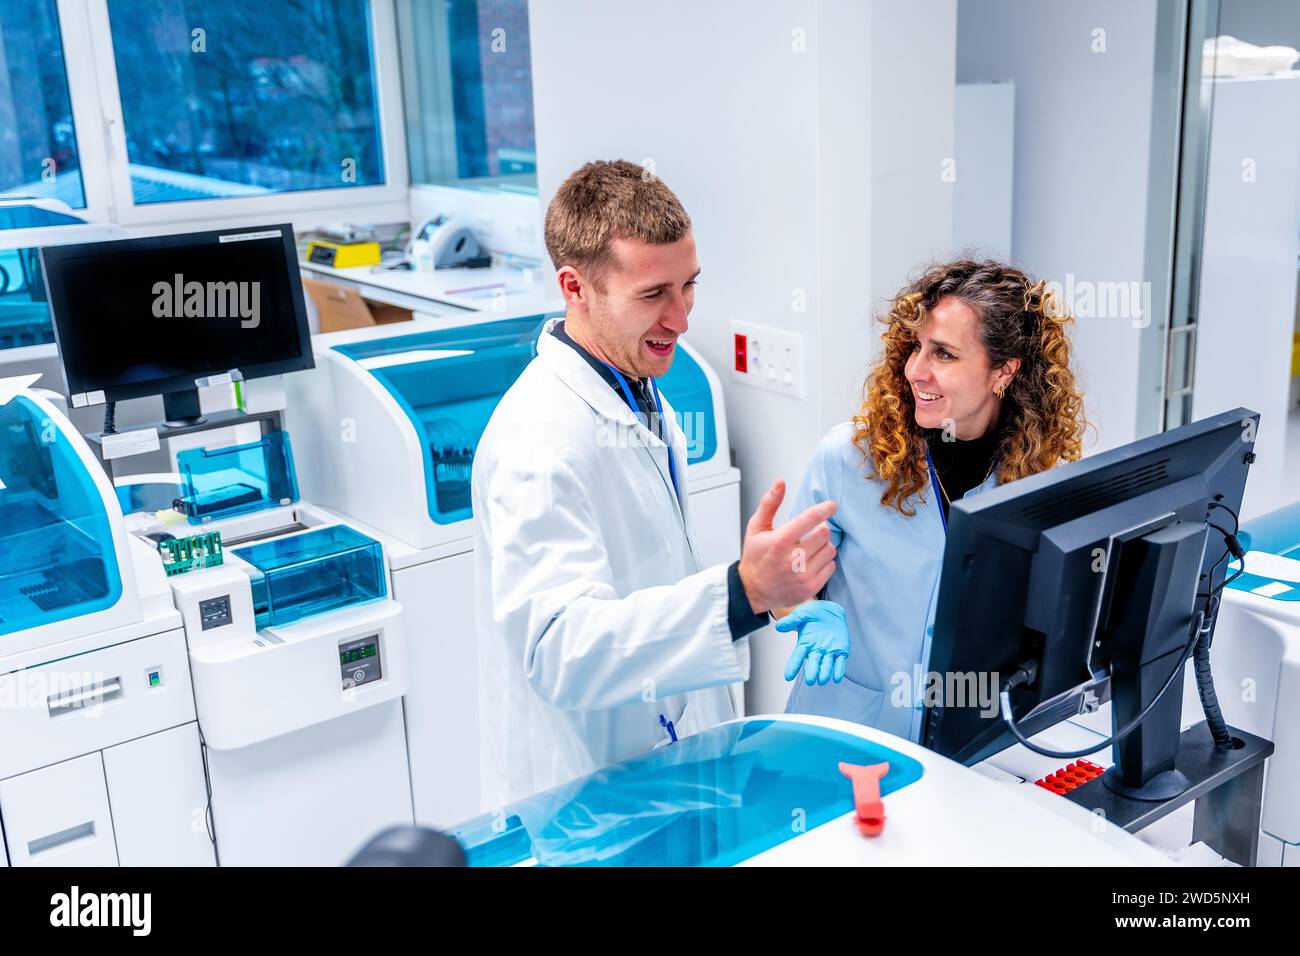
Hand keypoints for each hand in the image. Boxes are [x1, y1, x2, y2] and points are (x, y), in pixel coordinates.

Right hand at [737, 481, 836, 613]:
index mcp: (780, 541)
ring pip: (830, 550)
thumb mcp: (756, 528)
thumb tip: (780, 483)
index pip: (810, 519)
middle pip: (824, 533)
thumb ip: (769, 504)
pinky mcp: (810, 588)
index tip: (831, 505)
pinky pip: (831, 567)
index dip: (824, 509)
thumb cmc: (755, 558)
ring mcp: (803, 576)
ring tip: (810, 548)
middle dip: (821, 529)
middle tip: (812, 532)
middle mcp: (793, 559)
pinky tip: (811, 562)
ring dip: (823, 545)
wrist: (752, 591)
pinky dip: (824, 562)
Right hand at [777, 601, 848, 684]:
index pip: (797, 657)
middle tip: (810, 680)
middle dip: (811, 672)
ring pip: (826, 666)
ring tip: (822, 679)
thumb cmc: (814, 613)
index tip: (788, 677)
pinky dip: (838, 670)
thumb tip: (779, 626)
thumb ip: (791, 620)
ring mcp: (828, 652)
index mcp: (805, 643)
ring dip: (824, 673)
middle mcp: (815, 651)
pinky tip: (837, 677)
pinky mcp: (841, 651)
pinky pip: (839, 663)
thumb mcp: (801, 614)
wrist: (830, 611)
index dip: (793, 666)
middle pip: (812, 664)